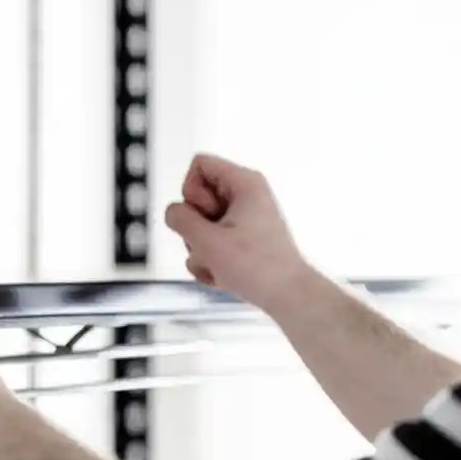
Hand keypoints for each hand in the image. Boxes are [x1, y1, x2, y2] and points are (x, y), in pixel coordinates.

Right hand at [164, 154, 311, 311]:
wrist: (287, 294)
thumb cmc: (258, 266)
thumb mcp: (206, 240)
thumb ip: (180, 219)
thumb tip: (173, 212)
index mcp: (244, 183)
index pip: (199, 165)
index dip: (192, 192)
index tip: (207, 216)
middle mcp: (245, 195)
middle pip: (196, 197)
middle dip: (194, 226)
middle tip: (214, 242)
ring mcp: (243, 218)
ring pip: (200, 223)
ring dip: (200, 248)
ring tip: (219, 262)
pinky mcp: (243, 237)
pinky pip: (211, 240)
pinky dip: (211, 258)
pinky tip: (223, 273)